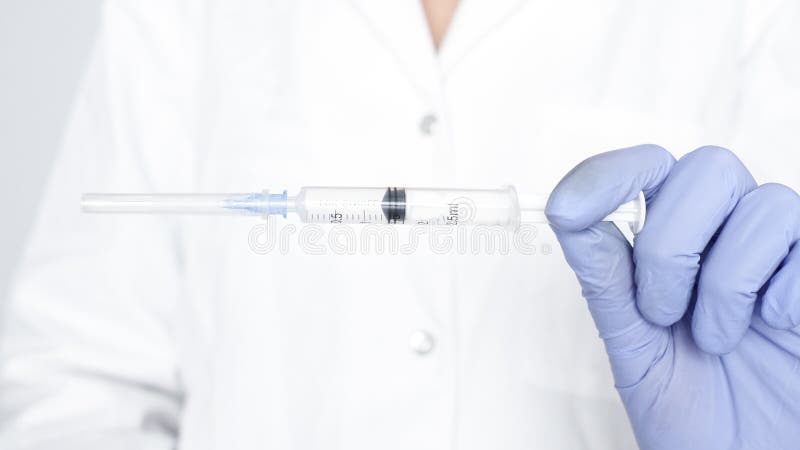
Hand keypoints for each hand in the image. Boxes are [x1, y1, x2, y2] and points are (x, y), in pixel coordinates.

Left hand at [545, 145, 799, 449]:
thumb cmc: (689, 404)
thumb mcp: (630, 344)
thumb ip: (605, 276)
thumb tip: (568, 210)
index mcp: (671, 241)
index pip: (646, 170)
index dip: (610, 173)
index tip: (568, 208)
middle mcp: (726, 233)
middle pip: (708, 169)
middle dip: (672, 245)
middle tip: (663, 313)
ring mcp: (779, 252)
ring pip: (765, 204)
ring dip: (726, 284)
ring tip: (716, 337)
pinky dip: (782, 297)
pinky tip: (772, 329)